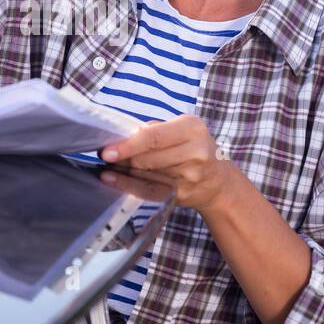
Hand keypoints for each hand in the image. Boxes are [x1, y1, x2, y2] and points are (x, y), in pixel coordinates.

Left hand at [98, 115, 237, 216]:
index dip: (128, 146)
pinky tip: (114, 180)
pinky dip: (128, 185)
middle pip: (147, 158)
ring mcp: (190, 176)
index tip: (107, 151)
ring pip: (145, 175)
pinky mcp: (183, 194)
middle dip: (123, 158)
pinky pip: (149, 191)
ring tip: (112, 166)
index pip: (153, 137)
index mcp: (192, 128)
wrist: (217, 180)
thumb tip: (118, 139)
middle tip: (106, 156)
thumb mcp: (180, 129)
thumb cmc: (191, 148)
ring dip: (124, 171)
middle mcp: (195, 152)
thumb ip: (152, 131)